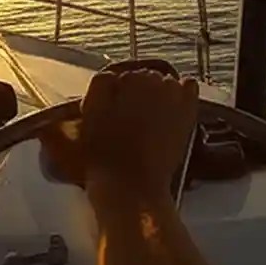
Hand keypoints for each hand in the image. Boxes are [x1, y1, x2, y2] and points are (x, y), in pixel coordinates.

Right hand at [39, 69, 197, 198]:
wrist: (130, 187)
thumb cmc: (98, 162)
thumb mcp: (76, 129)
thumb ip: (88, 100)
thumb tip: (101, 81)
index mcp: (107, 82)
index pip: (110, 78)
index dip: (110, 97)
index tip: (111, 115)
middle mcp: (138, 79)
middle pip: (138, 77)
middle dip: (135, 94)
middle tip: (130, 122)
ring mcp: (165, 92)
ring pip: (162, 81)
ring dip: (158, 95)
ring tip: (152, 121)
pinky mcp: (186, 108)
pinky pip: (189, 86)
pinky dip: (183, 94)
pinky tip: (176, 109)